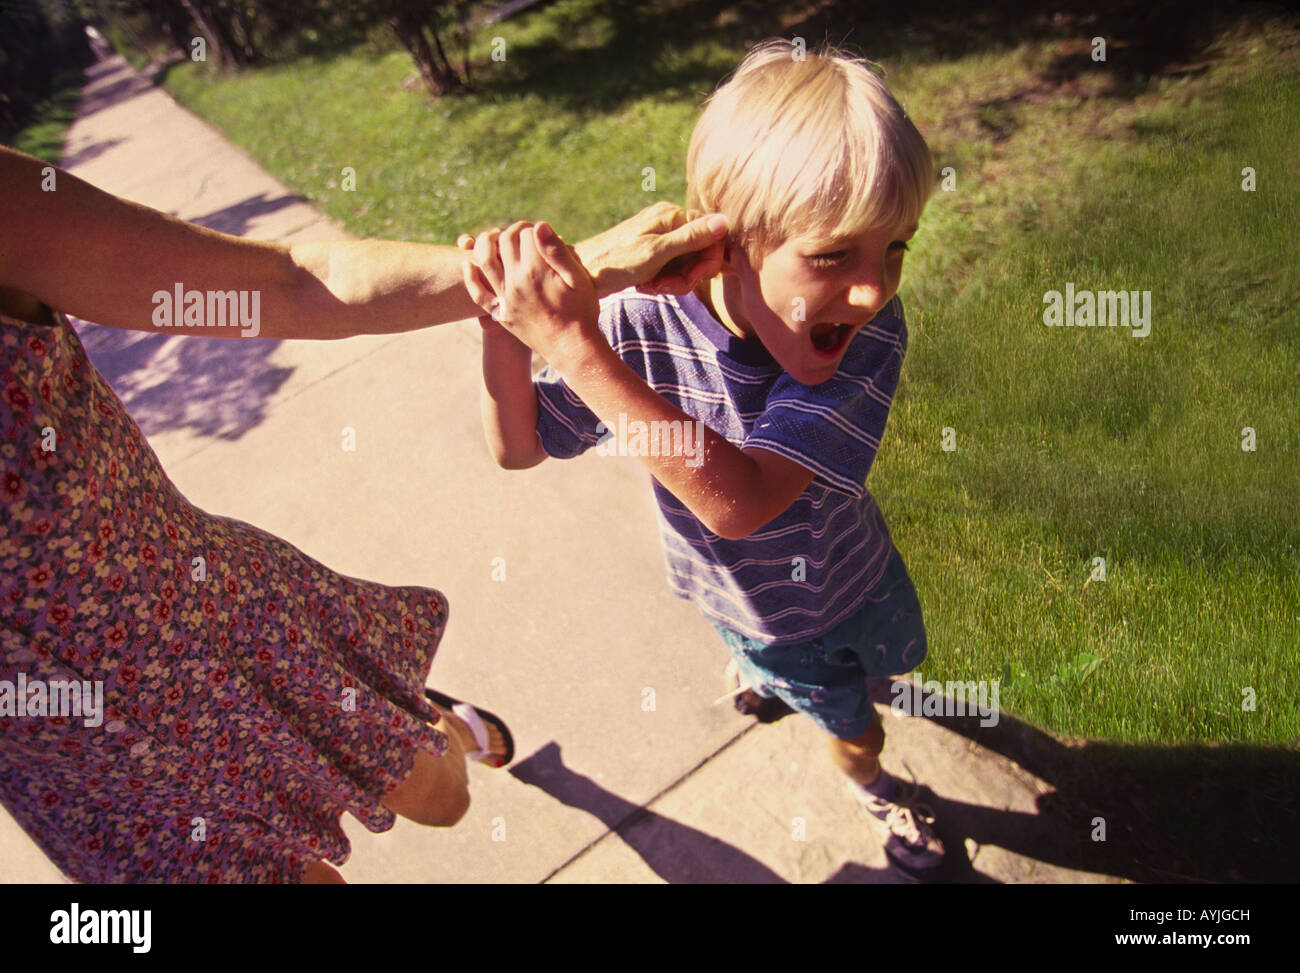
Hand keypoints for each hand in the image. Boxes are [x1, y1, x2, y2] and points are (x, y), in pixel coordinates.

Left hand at [463, 220, 599, 364]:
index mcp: (536, 270)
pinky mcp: (501, 313)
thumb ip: (557, 251)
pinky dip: (470, 276)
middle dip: (512, 231)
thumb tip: (539, 225)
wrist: (572, 347)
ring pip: (485, 260)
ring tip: (495, 237)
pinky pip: (477, 292)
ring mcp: (505, 298)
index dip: (532, 229)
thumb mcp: (577, 278)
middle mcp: (516, 281)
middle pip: (504, 242)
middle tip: (522, 234)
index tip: (539, 232)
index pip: (525, 234)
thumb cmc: (581, 311)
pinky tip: (468, 264)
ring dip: (486, 243)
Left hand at [574, 201, 727, 296]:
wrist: (582, 275)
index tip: (691, 280)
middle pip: (701, 252)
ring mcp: (661, 236)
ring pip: (688, 264)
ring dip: (674, 282)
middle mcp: (669, 221)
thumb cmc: (616, 263)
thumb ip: (691, 237)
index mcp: (672, 215)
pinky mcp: (654, 252)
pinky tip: (647, 285)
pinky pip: (673, 268)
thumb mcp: (657, 252)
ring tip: (652, 286)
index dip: (708, 262)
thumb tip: (724, 221)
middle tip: (665, 287)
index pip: (713, 236)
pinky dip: (664, 281)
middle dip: (688, 276)